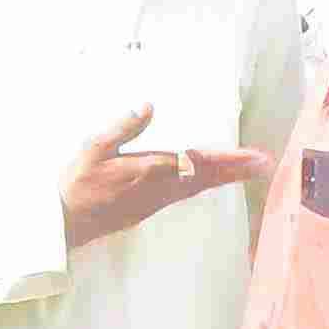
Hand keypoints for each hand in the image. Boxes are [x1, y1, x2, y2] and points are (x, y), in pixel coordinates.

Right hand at [61, 98, 271, 250]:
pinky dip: (203, 184)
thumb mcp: (93, 147)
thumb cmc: (76, 183)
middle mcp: (160, 188)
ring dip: (223, 177)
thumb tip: (148, 105)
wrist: (65, 223)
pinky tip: (208, 180)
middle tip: (264, 163)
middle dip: (237, 170)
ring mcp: (155, 201)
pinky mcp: (148, 208)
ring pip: (198, 186)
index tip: (254, 156)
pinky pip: (185, 193)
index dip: (230, 158)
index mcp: (151, 169)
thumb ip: (124, 126)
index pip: (199, 161)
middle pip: (207, 177)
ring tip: (245, 170)